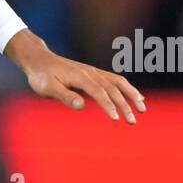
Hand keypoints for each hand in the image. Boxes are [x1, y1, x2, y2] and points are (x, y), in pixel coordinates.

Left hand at [4, 29, 145, 123]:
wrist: (39, 60)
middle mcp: (91, 73)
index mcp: (80, 77)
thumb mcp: (48, 88)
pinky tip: (136, 97)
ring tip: (142, 109)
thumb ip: (65, 96)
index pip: (99, 92)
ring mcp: (94, 72)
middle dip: (125, 105)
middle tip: (133, 122)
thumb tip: (81, 106)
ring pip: (118, 82)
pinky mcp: (94, 74)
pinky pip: (115, 80)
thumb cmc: (41, 76)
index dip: (108, 105)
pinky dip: (127, 89)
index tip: (116, 119)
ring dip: (132, 95)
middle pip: (112, 89)